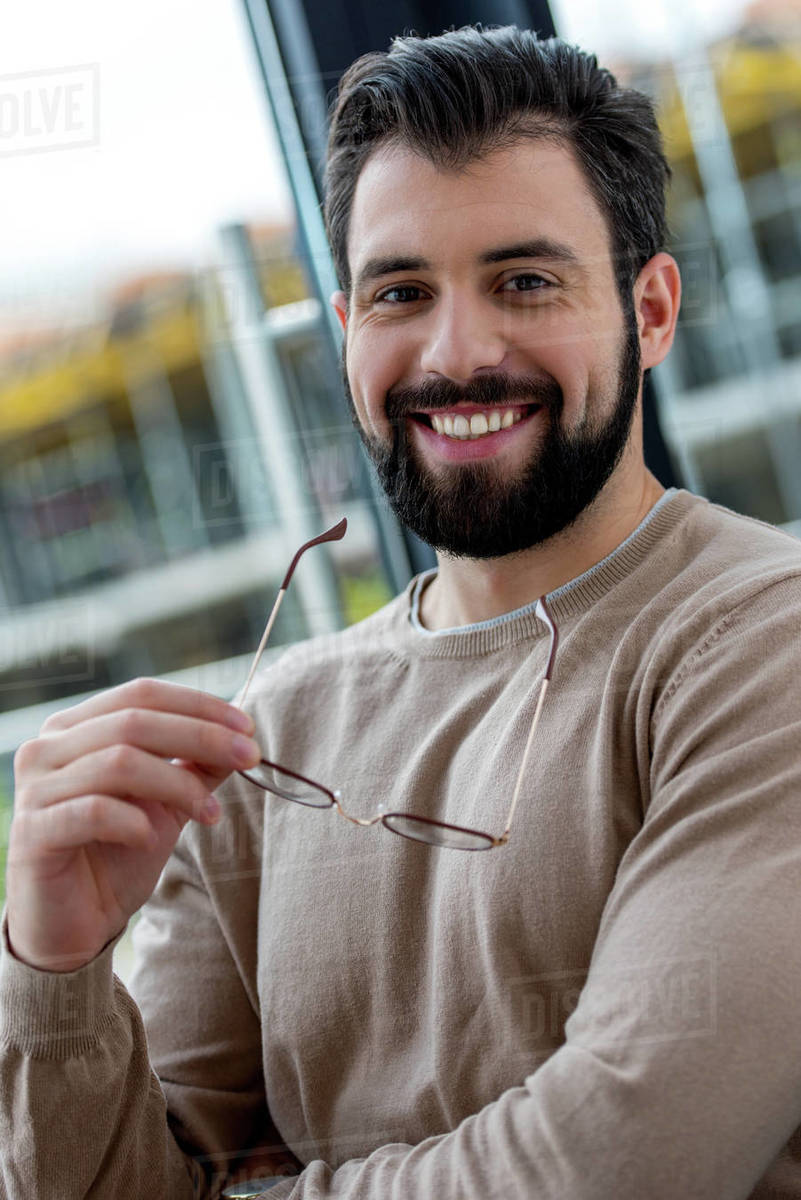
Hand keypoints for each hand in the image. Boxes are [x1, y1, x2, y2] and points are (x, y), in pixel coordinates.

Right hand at [5, 678, 260, 972]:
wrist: (74, 928)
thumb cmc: (116, 856)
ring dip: (178, 784)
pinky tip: (151, 838)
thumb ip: (195, 765)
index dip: (198, 706)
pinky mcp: (32, 833)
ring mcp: (35, 789)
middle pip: (134, 721)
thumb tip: (242, 735)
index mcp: (75, 727)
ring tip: (210, 814)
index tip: (248, 728)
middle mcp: (47, 748)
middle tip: (249, 757)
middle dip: (201, 736)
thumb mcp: (166, 803)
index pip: (141, 694)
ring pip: (119, 762)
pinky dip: (133, 821)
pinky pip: (93, 811)